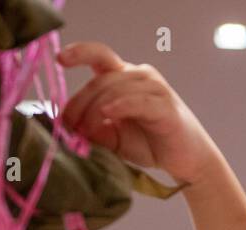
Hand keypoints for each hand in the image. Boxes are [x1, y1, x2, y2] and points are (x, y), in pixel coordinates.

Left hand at [58, 42, 218, 185]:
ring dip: (95, 109)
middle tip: (69, 126)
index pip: (99, 56)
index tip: (60, 59)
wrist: (186, 161)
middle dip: (80, 103)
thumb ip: (93, 130)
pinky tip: (108, 114)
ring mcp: (154, 89)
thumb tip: (70, 128)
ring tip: (86, 131)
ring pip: (115, 89)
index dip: (79, 53)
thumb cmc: (150, 145)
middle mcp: (138, 76)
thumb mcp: (113, 139)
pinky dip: (120, 106)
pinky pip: (138, 101)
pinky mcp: (165, 106)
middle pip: (100, 79)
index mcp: (123, 78)